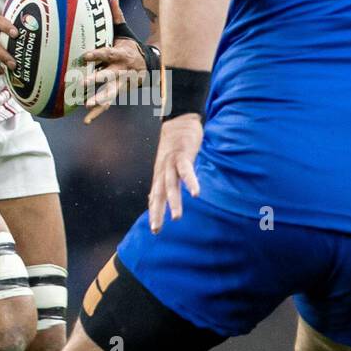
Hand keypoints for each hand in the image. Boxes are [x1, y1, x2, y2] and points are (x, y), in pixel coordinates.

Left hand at [81, 0, 147, 124]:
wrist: (148, 66)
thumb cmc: (131, 46)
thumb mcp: (126, 32)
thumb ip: (117, 16)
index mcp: (120, 54)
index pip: (108, 53)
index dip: (97, 54)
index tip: (84, 55)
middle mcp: (121, 70)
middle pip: (107, 75)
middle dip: (94, 79)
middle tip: (80, 82)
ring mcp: (120, 84)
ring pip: (108, 92)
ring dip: (98, 99)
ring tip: (86, 104)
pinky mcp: (118, 92)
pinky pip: (107, 104)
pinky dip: (97, 113)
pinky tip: (86, 120)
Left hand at [148, 114, 201, 231]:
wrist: (179, 119)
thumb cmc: (175, 145)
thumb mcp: (167, 164)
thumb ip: (163, 180)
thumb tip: (154, 197)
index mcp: (160, 174)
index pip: (155, 196)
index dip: (154, 212)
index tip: (155, 230)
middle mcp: (163, 170)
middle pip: (158, 194)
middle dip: (157, 212)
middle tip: (157, 229)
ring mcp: (172, 163)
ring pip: (171, 185)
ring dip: (174, 201)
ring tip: (177, 217)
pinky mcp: (183, 155)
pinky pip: (186, 171)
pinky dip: (191, 182)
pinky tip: (196, 193)